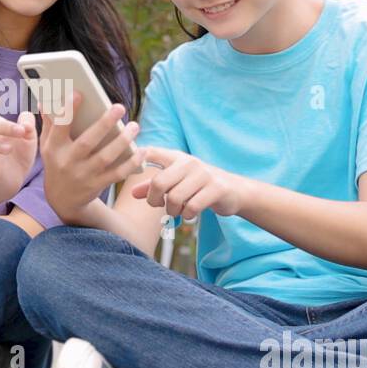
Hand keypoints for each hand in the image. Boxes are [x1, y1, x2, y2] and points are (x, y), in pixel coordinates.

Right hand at [39, 91, 144, 222]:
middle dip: (104, 123)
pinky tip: (142, 150)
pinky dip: (131, 163)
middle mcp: (68, 162)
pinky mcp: (97, 185)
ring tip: (134, 126)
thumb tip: (45, 98)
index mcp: (54, 148)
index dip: (68, 110)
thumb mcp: (47, 145)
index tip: (79, 93)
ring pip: (105, 157)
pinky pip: (117, 173)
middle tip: (119, 107)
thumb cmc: (57, 163)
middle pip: (87, 142)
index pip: (60, 127)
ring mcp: (83, 175)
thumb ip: (49, 122)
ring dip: (122, 141)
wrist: (62, 199)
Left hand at [130, 146, 245, 218]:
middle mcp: (189, 163)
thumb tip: (132, 193)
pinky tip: (189, 214)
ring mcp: (204, 174)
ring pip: (175, 198)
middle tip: (160, 206)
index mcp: (176, 158)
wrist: (234, 190)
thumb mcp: (176, 183)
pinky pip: (192, 207)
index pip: (151, 152)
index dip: (138, 158)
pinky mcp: (216, 188)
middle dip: (155, 200)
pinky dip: (187, 215)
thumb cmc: (199, 186)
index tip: (133, 170)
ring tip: (177, 211)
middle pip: (159, 183)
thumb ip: (154, 187)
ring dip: (173, 211)